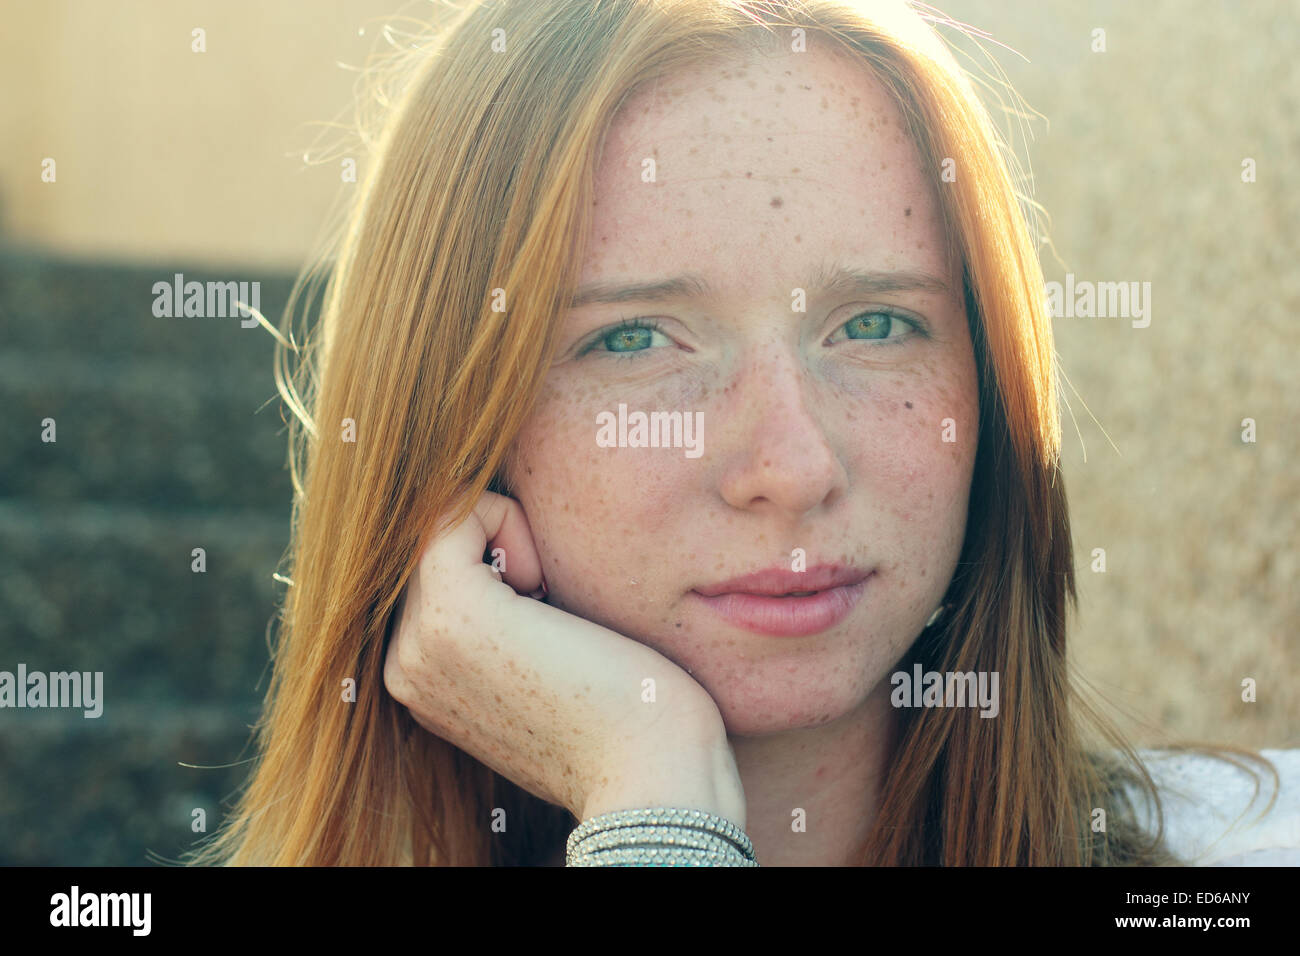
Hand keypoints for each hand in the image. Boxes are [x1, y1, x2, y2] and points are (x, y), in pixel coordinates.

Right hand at [383, 491, 745, 826]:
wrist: (649, 771)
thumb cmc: (621, 712)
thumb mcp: (539, 666)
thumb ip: (504, 627)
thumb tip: (512, 569)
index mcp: (420, 683)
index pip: (435, 578)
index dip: (497, 569)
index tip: (551, 614)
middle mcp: (404, 668)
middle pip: (436, 550)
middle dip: (498, 550)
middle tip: (555, 605)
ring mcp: (420, 644)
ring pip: (441, 528)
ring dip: (504, 538)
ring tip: (550, 599)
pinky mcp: (454, 612)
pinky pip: (454, 512)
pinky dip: (505, 516)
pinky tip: (544, 577)